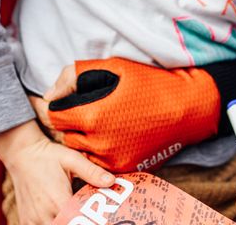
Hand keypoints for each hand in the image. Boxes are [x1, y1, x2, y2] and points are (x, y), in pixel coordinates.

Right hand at [0, 120, 114, 224]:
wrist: (21, 154)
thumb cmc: (48, 156)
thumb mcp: (72, 159)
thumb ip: (91, 171)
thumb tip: (112, 181)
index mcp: (57, 199)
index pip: (75, 222)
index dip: (86, 221)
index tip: (94, 217)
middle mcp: (43, 213)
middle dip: (75, 223)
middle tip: (84, 215)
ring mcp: (32, 219)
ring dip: (63, 224)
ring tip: (74, 217)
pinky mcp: (25, 220)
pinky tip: (58, 218)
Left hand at [38, 57, 219, 171]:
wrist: (186, 108)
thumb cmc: (148, 83)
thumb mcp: (111, 67)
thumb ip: (74, 76)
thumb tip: (49, 94)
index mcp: (92, 115)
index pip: (55, 116)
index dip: (62, 105)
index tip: (73, 100)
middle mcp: (100, 142)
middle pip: (66, 135)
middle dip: (73, 122)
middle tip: (90, 109)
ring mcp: (112, 159)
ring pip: (81, 151)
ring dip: (85, 138)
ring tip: (103, 122)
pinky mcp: (124, 167)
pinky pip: (98, 162)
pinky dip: (100, 150)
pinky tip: (114, 134)